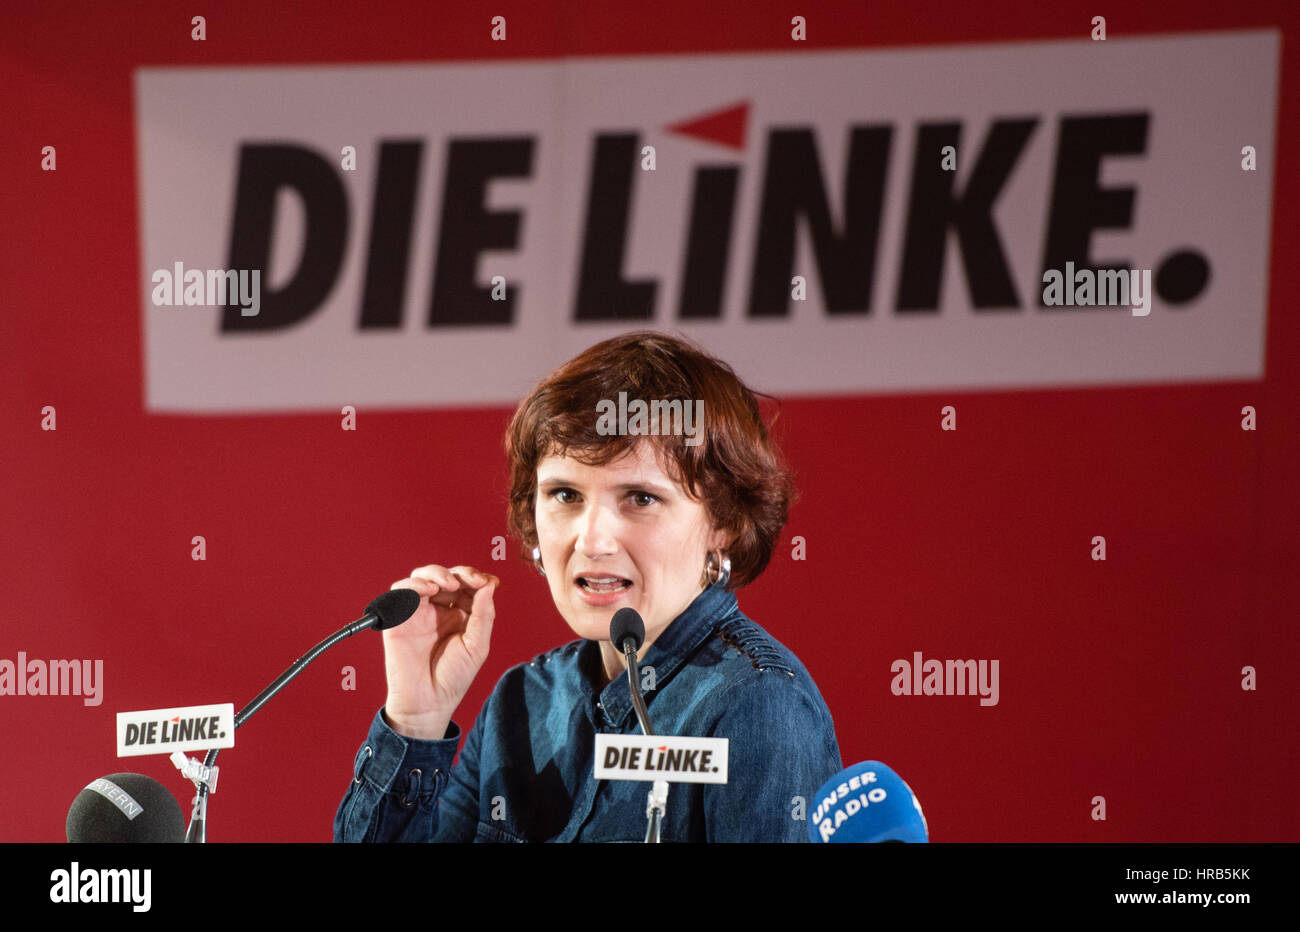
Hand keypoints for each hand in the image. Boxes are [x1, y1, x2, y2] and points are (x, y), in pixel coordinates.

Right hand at [381, 564, 497, 739]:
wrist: (427, 702)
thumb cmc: (453, 678)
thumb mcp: (477, 646)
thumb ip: (483, 614)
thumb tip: (489, 584)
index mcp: (460, 614)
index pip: (468, 585)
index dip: (477, 578)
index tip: (489, 581)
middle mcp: (439, 609)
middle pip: (447, 576)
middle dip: (461, 573)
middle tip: (471, 580)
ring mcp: (418, 612)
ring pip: (423, 576)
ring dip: (437, 573)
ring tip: (449, 585)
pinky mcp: (398, 617)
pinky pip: (400, 590)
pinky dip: (413, 584)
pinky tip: (428, 590)